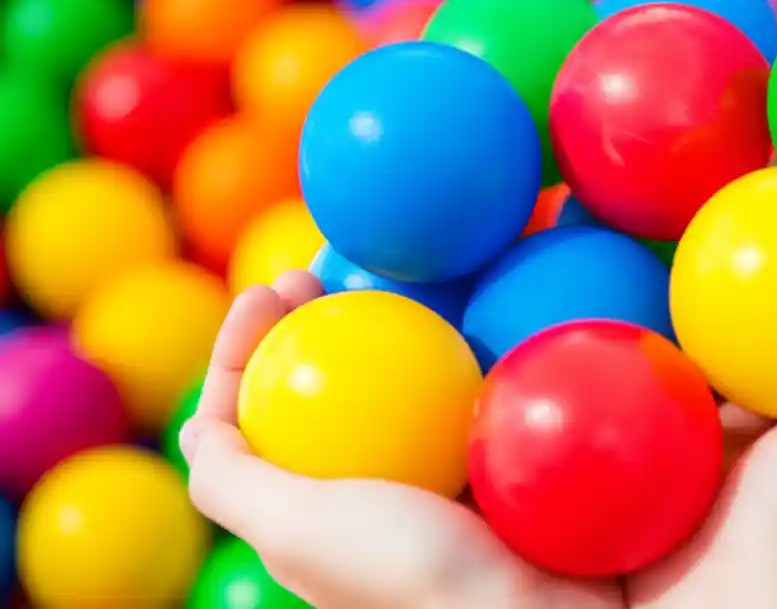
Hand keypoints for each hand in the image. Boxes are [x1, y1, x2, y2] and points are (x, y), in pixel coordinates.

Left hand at [181, 271, 624, 608]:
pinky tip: (482, 306)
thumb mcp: (297, 530)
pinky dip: (477, 339)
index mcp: (321, 509)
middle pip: (334, 384)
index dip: (249, 344)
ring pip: (408, 375)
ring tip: (404, 270)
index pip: (261, 414)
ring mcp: (451, 473)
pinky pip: (484, 382)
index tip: (275, 287)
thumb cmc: (417, 577)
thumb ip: (234, 482)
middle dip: (322, 315)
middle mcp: (382, 488)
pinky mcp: (511, 461)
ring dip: (402, 316)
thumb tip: (195, 423)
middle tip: (331, 268)